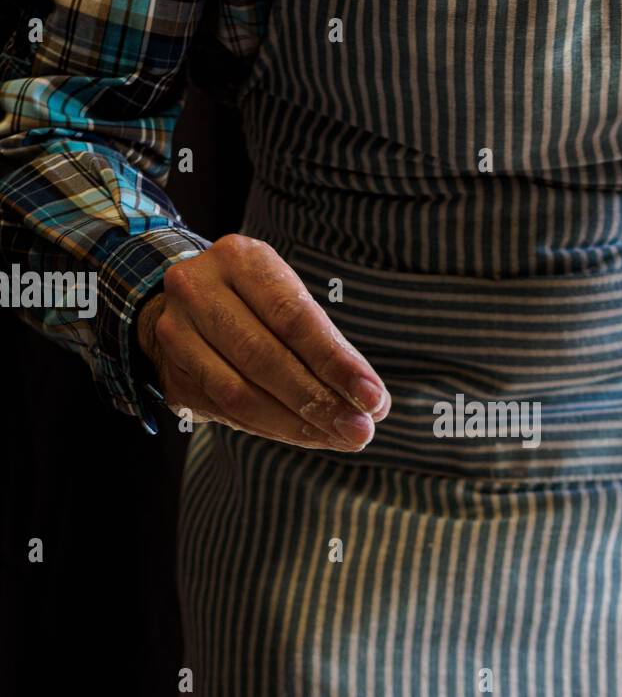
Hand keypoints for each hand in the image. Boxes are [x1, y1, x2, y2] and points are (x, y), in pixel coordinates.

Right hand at [137, 234, 388, 449]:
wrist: (186, 306)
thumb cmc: (258, 304)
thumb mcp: (292, 301)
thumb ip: (330, 347)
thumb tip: (375, 404)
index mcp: (239, 259)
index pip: (293, 318)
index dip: (335, 363)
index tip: (374, 398)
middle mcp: (199, 290)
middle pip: (264, 358)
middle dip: (320, 401)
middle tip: (361, 430)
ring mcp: (176, 334)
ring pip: (240, 394)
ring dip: (297, 424)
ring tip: (340, 438)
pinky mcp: (171, 376)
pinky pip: (227, 414)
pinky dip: (274, 429)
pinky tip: (308, 436)